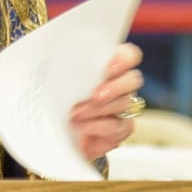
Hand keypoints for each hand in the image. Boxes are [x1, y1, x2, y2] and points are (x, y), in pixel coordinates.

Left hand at [69, 43, 144, 161]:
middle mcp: (120, 86)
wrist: (58, 135)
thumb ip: (67, 70)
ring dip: (98, 109)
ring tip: (75, 114)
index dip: (124, 59)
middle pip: (133, 79)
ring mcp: (123, 109)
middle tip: (95, 95)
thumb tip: (58, 59)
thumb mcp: (59, 83)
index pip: (128, 56)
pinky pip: (118, 127)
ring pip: (124, 104)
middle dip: (115, 87)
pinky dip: (98, 126)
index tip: (110, 68)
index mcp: (107, 68)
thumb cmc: (59, 103)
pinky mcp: (120, 130)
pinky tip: (81, 126)